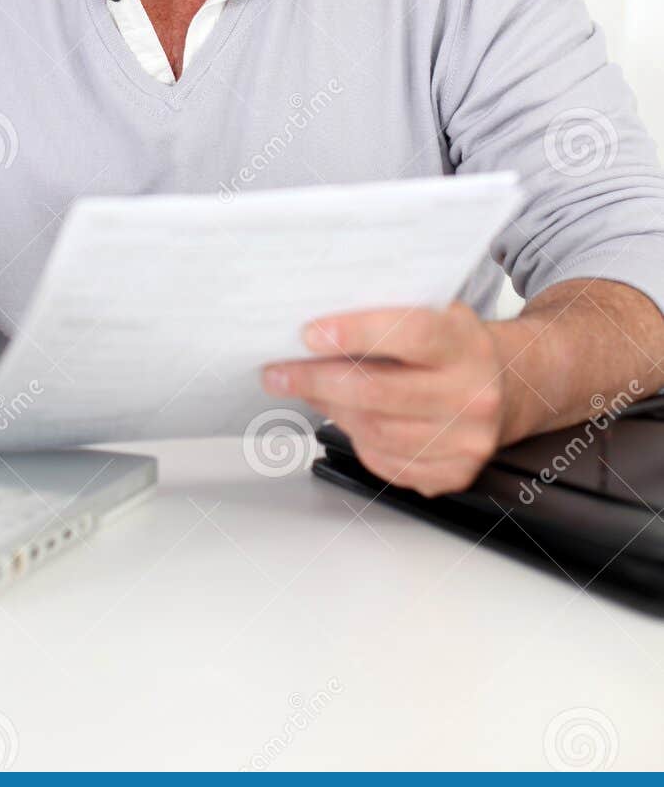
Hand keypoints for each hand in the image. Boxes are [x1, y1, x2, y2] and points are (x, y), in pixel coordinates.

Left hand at [261, 301, 510, 495]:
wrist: (508, 387)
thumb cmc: (454, 346)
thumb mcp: (434, 312)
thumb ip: (386, 316)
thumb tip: (314, 332)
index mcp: (466, 345)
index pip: (410, 333)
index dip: (356, 333)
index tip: (308, 334)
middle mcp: (473, 396)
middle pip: (379, 392)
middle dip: (316, 380)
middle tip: (277, 373)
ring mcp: (466, 441)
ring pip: (374, 431)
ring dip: (331, 409)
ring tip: (307, 389)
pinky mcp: (454, 474)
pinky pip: (385, 461)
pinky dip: (356, 438)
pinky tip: (345, 416)